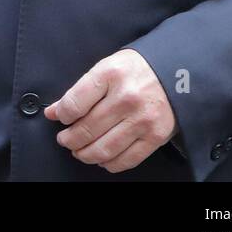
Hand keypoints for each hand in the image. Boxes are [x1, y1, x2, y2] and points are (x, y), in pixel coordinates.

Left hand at [45, 48, 175, 172]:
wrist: (178, 73)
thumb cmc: (135, 70)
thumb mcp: (106, 67)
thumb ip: (80, 90)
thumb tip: (54, 112)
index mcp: (110, 74)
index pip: (75, 103)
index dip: (61, 115)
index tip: (58, 117)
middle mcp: (127, 98)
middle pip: (87, 129)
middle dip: (69, 139)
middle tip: (64, 139)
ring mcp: (143, 119)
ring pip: (104, 148)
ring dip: (85, 154)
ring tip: (78, 150)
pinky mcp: (156, 137)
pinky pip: (127, 159)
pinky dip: (109, 163)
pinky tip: (101, 158)